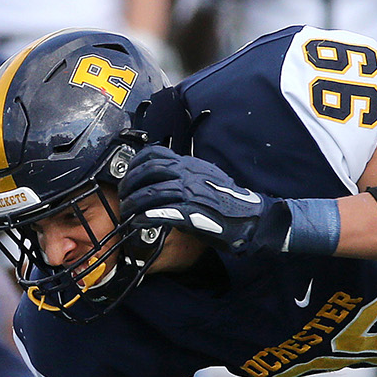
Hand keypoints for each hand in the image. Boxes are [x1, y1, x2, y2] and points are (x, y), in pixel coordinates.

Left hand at [117, 145, 286, 253]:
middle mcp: (189, 175)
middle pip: (149, 171)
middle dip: (130, 184)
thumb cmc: (230, 203)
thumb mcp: (206, 180)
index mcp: (191, 165)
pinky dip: (146, 216)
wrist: (252, 218)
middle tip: (123, 197)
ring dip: (134, 203)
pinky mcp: (192, 213)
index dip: (136, 164)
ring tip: (127, 213)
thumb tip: (164, 184)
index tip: (128, 176)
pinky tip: (138, 221)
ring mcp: (191, 193)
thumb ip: (185, 178)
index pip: (156, 154)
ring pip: (152, 192)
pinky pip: (162, 212)